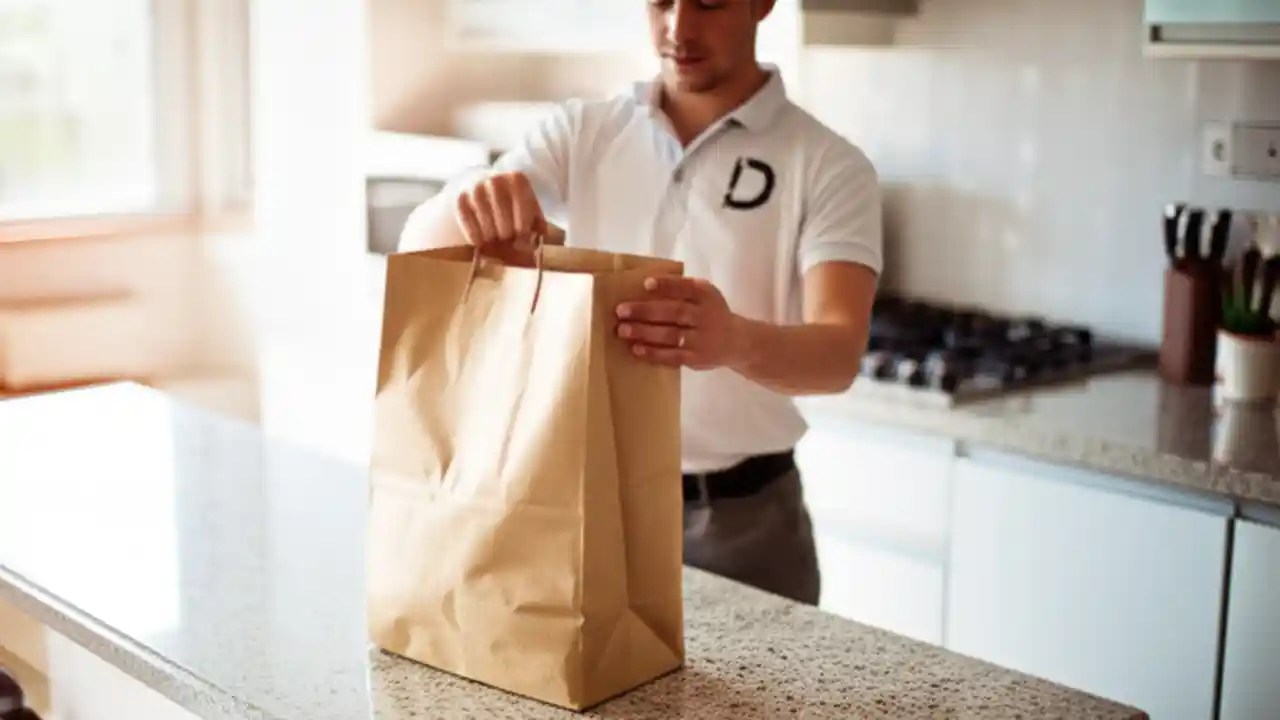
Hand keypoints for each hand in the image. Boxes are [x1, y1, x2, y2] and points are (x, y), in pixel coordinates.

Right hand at [454, 171, 546, 249]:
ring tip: (496, 239)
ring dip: (492, 236)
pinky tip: (481, 242)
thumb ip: (537, 225)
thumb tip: (536, 242)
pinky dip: (474, 236)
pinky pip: (467, 222)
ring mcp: (476, 188)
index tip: (522, 236)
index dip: (523, 225)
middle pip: (502, 215)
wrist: (489, 187)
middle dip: (507, 233)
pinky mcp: (461, 198)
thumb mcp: (530, 209)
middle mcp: (495, 180)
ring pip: (485, 221)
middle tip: (508, 240)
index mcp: (517, 179)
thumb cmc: (514, 203)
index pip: (521, 205)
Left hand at [615, 276, 745, 369]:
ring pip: (671, 335)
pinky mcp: (696, 359)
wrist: (737, 342)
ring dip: (644, 333)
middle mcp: (706, 316)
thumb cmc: (712, 313)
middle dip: (646, 311)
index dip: (667, 285)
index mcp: (707, 295)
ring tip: (623, 330)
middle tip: (621, 311)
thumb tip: (644, 285)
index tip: (646, 284)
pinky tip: (636, 349)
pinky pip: (672, 356)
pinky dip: (654, 353)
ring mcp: (702, 339)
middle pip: (674, 312)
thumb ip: (683, 290)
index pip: (686, 287)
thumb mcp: (706, 296)